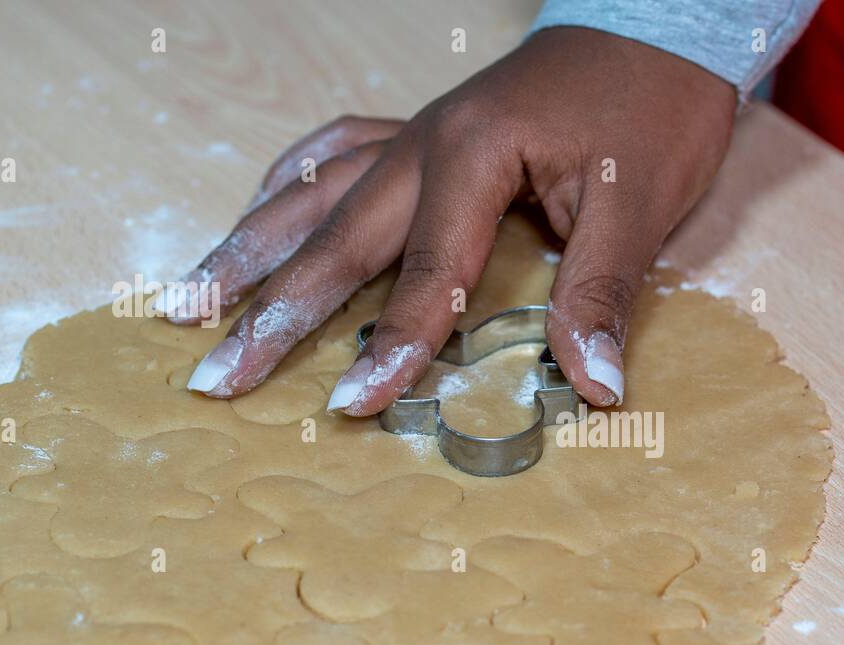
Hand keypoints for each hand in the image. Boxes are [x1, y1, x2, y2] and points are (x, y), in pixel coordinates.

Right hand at [163, 26, 735, 411]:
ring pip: (314, 193)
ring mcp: (416, 130)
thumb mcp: (641, 205)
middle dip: (270, 312)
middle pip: (335, 238)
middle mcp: (426, 141)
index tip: (348, 407)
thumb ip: (603, 293)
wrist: (654, 29)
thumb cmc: (653, 111)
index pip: (424, 274)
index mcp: (476, 157)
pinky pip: (335, 150)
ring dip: (249, 248)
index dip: (389, 347)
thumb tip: (594, 386)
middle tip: (213, 374)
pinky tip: (260, 209)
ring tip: (188, 299)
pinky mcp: (423, 128)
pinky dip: (290, 183)